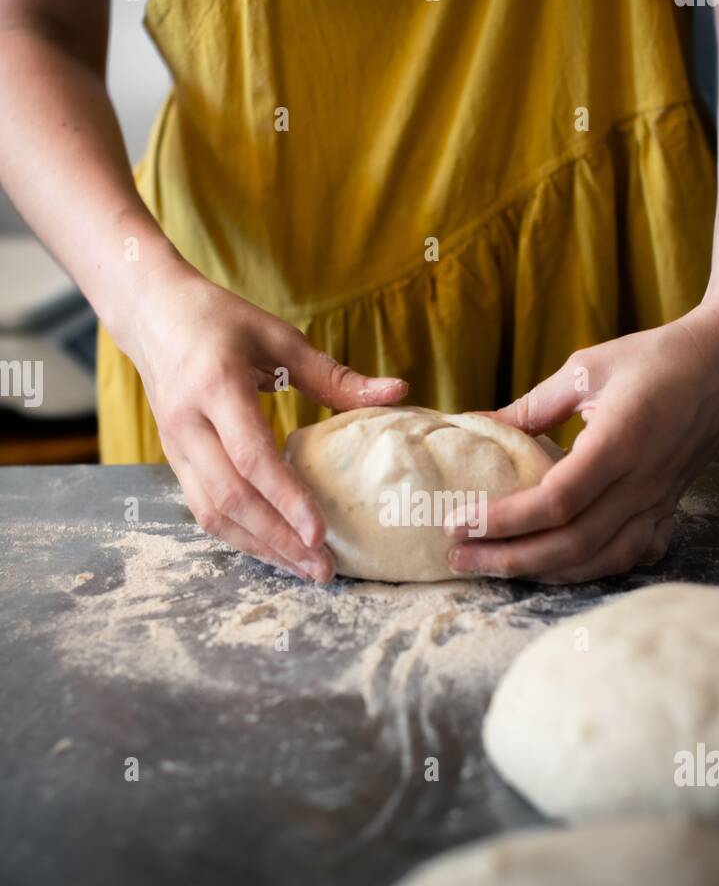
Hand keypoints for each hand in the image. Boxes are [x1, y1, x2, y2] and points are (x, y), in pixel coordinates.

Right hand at [126, 263, 406, 578]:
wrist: (153, 316)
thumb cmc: (221, 321)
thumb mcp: (279, 337)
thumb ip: (335, 375)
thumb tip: (397, 393)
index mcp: (215, 384)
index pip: (251, 455)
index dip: (286, 498)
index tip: (320, 533)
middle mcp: (188, 422)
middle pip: (231, 496)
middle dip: (279, 539)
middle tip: (323, 567)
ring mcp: (175, 447)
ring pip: (213, 512)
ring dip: (260, 548)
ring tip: (305, 569)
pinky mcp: (174, 462)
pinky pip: (204, 510)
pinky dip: (241, 536)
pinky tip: (275, 551)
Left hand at [446, 305, 718, 582]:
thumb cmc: (657, 357)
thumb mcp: (586, 369)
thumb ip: (532, 406)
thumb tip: (476, 423)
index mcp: (620, 442)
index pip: (554, 501)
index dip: (502, 520)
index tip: (458, 520)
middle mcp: (642, 482)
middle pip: (571, 543)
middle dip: (509, 558)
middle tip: (460, 557)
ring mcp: (660, 502)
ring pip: (600, 560)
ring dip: (544, 571)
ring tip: (496, 566)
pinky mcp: (670, 509)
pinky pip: (629, 556)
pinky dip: (589, 569)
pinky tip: (557, 567)